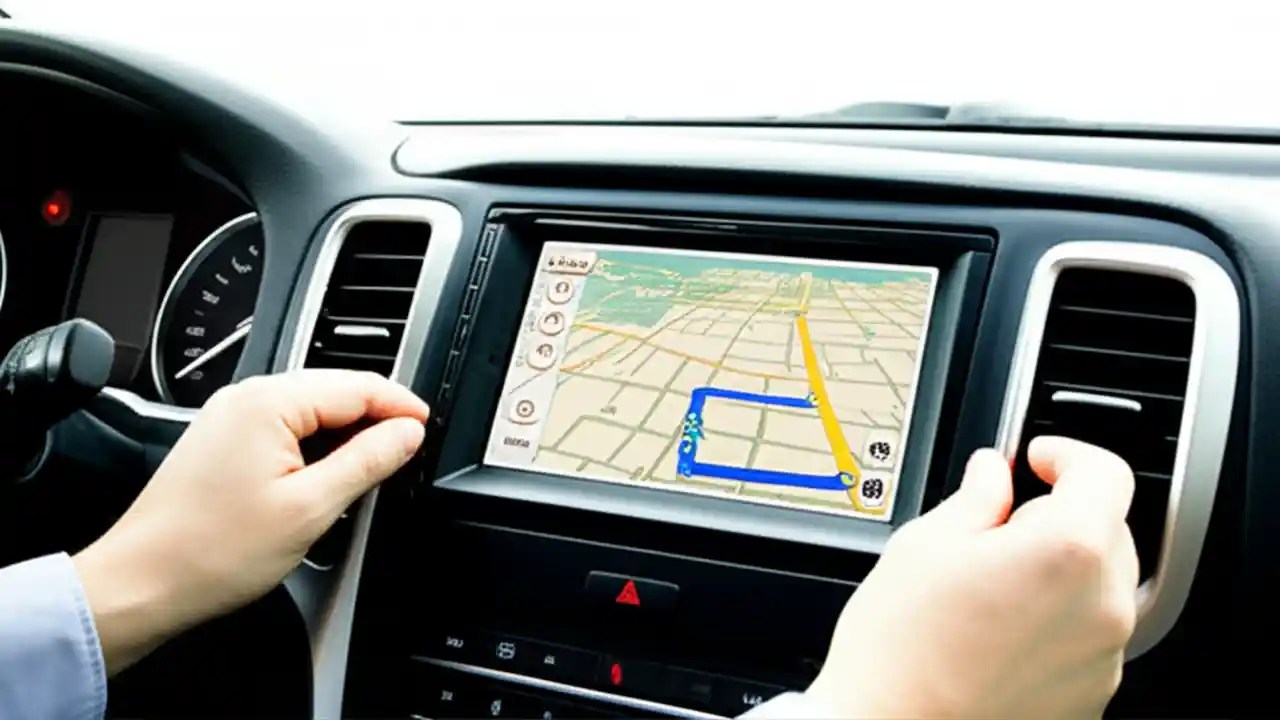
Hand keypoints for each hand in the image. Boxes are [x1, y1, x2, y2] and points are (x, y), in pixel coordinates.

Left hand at [73, 370, 429, 674]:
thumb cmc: (210, 552)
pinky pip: (286, 429)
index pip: (358, 385)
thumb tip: (407, 433)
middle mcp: (246, 398)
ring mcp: (230, 418)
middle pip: (335, 391)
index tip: (427, 429)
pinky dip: (316, 447)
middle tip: (409, 453)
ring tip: (372, 472)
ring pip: (312, 412)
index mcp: (268, 402)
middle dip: (377, 419)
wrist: (142, 584)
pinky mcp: (224, 442)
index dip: (401, 406)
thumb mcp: (311, 508)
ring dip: (347, 435)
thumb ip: (367, 461)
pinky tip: (327, 479)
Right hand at [807, 437, 1138, 718]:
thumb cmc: (899, 651)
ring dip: (1057, 571)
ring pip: (1097, 585)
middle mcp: (1100, 606)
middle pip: (1107, 530)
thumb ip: (976, 497)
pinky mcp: (1090, 696)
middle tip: (995, 525)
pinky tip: (996, 629)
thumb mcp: (924, 544)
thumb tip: (992, 475)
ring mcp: (1100, 658)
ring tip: (987, 587)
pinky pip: (1087, 636)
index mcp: (1066, 551)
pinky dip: (1055, 620)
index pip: (1106, 473)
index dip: (1068, 454)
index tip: (1038, 458)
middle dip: (1058, 515)